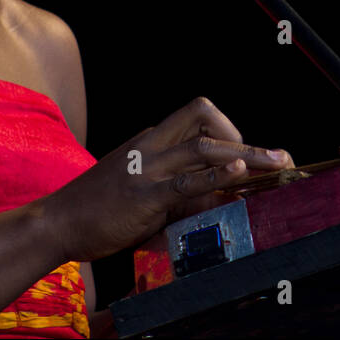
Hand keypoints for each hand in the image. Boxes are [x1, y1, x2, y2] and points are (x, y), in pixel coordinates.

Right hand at [40, 97, 293, 262]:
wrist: (58, 222)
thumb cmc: (98, 209)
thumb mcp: (142, 191)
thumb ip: (178, 190)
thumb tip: (218, 197)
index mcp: (150, 140)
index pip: (197, 118)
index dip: (229, 131)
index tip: (250, 156)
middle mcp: (151, 144)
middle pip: (204, 117)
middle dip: (248, 138)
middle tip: (280, 158)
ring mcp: (147, 167)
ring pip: (204, 146)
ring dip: (248, 154)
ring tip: (276, 164)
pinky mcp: (145, 194)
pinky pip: (187, 179)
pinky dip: (218, 175)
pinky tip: (241, 175)